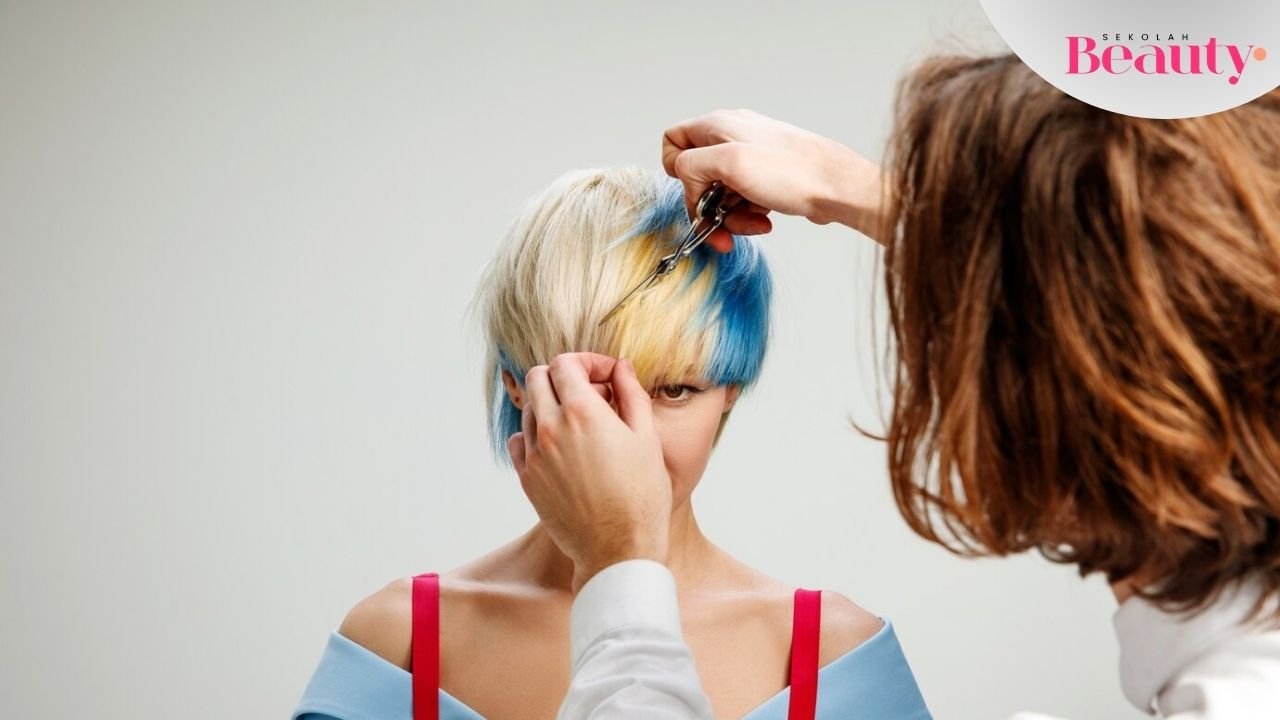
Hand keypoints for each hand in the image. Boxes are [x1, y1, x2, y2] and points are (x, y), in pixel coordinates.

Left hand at [507, 352, 671, 592]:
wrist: (618, 550)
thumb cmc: (641, 497)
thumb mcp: (647, 438)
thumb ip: (631, 394)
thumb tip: (620, 368)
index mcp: (582, 412)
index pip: (566, 363)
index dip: (588, 361)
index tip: (606, 376)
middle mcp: (550, 429)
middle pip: (538, 378)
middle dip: (564, 376)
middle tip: (591, 392)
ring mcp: (534, 455)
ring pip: (528, 409)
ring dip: (550, 404)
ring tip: (580, 422)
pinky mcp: (527, 479)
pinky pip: (518, 442)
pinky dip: (535, 434)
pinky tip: (560, 446)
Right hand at [661, 108, 885, 249]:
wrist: (839, 188)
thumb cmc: (794, 173)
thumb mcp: (730, 163)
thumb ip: (693, 164)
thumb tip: (683, 176)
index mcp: (719, 126)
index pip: (674, 142)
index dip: (677, 172)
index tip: (695, 193)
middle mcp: (732, 137)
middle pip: (696, 175)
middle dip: (705, 205)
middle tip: (717, 227)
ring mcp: (751, 157)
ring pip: (719, 193)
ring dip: (729, 216)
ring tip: (752, 223)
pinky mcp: (766, 178)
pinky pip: (742, 200)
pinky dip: (748, 215)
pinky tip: (764, 220)